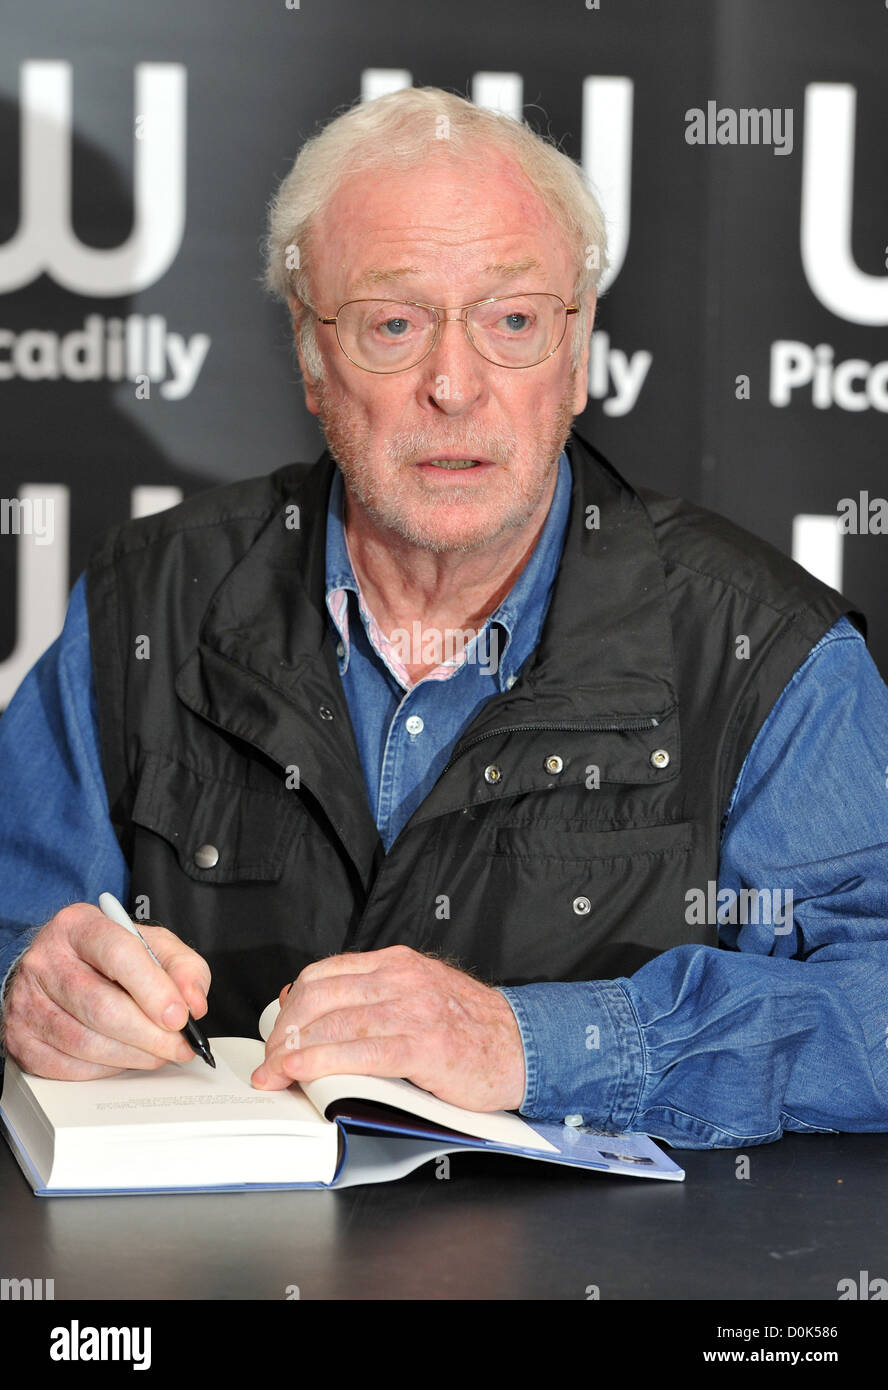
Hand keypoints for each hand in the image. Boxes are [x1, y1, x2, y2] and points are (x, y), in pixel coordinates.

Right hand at [1, 902, 210, 1079]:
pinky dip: (107, 1069)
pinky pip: (70, 1067)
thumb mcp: (152, 944)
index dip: (153, 990)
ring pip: (86, 1042)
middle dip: (150, 1035)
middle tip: (179, 1045)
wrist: (60, 966)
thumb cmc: (109, 956)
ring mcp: (28, 1002)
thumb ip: (183, 967)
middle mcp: (46, 961)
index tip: (179, 1016)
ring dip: (134, 1055)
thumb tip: (194, 1004)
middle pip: (102, 1007)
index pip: (118, 954)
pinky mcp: (22, 1039)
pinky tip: (125, 1056)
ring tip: (159, 1052)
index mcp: (78, 926)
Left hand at [251, 944, 525, 1111]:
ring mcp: (414, 1009)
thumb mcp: (418, 996)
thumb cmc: (471, 1028)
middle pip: (320, 997)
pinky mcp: (425, 1044)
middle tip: (269, 1062)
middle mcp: (402, 979)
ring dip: (293, 1051)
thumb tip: (313, 1012)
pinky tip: (301, 1072)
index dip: (289, 1006)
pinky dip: (321, 1062)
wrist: (524, 1045)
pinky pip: (361, 1051)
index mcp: (397, 963)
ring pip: (335, 1023)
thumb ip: (372, 999)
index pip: (324, 974)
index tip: (274, 1033)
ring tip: (276, 1073)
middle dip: (283, 1033)